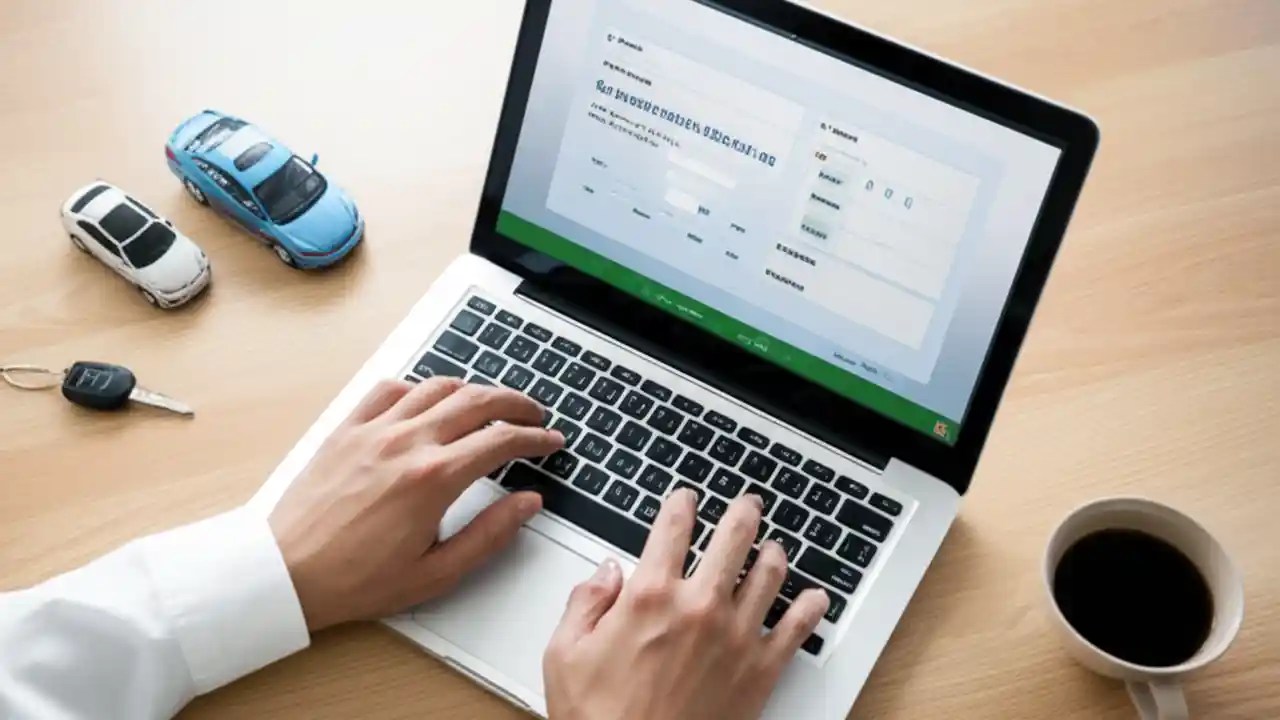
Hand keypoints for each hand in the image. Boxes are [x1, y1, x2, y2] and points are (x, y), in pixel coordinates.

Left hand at [269, 377, 562, 631]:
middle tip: (533, 415)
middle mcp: (406, 443)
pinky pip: (390, 388)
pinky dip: (419, 387)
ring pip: (437, 386)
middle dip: (515, 403)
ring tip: (490, 404)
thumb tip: (527, 503)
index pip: (501, 440)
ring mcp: (374, 431)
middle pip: (477, 400)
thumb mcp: (436, 573)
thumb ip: (490, 534)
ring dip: (473, 389)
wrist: (287, 574)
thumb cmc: (355, 580)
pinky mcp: (347, 429)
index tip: (549, 441)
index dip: (534, 437)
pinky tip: (428, 401)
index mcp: (433, 479)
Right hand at [543, 489, 828, 719]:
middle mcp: (697, 607)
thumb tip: (605, 573)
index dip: (682, 504)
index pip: (673, 527)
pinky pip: (796, 628)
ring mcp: (734, 636)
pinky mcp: (759, 670)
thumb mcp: (564, 654)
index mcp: (648, 596)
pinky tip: (814, 598)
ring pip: (769, 574)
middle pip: (733, 538)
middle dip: (742, 513)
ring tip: (772, 547)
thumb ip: (583, 602)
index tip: (686, 499)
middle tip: (747, 505)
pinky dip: (810, 608)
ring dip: (772, 552)